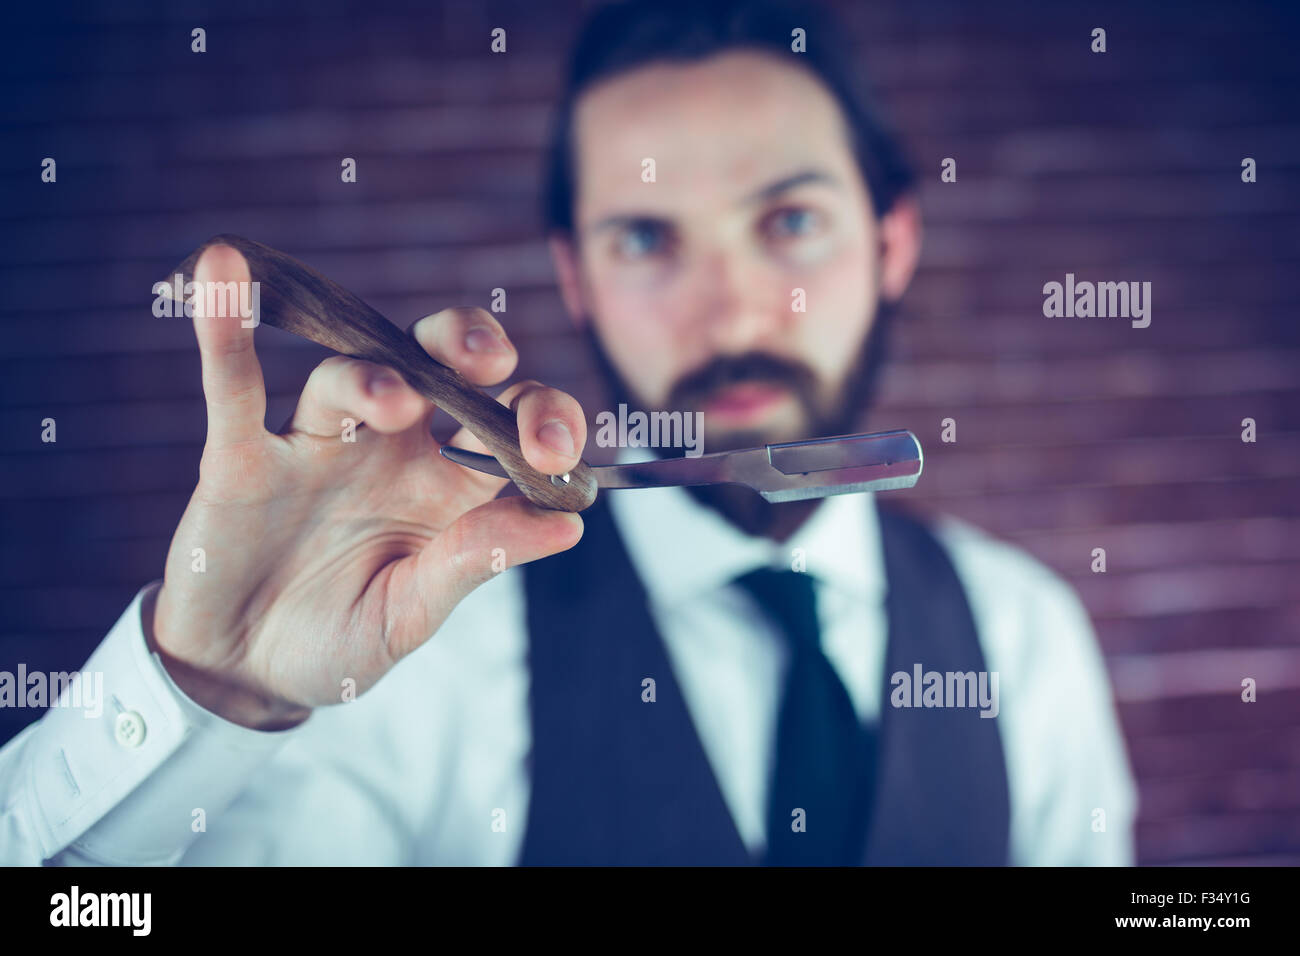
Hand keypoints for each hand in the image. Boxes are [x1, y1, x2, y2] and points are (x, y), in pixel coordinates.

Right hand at [148, 244, 585, 728]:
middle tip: (489, 364)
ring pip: (348, 374)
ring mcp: (317, 444)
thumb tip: (571, 526)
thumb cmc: (340, 640)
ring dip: (371, 377)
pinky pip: (232, 384)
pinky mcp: (240, 456)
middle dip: (468, 348)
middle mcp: (391, 446)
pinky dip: (225, 330)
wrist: (244, 674)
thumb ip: (477, 560)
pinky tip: (222, 271)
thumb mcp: (414, 612)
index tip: (554, 450)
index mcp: (448, 483)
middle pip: (438, 363)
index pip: (507, 422)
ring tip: (393, 402)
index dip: (541, 418)